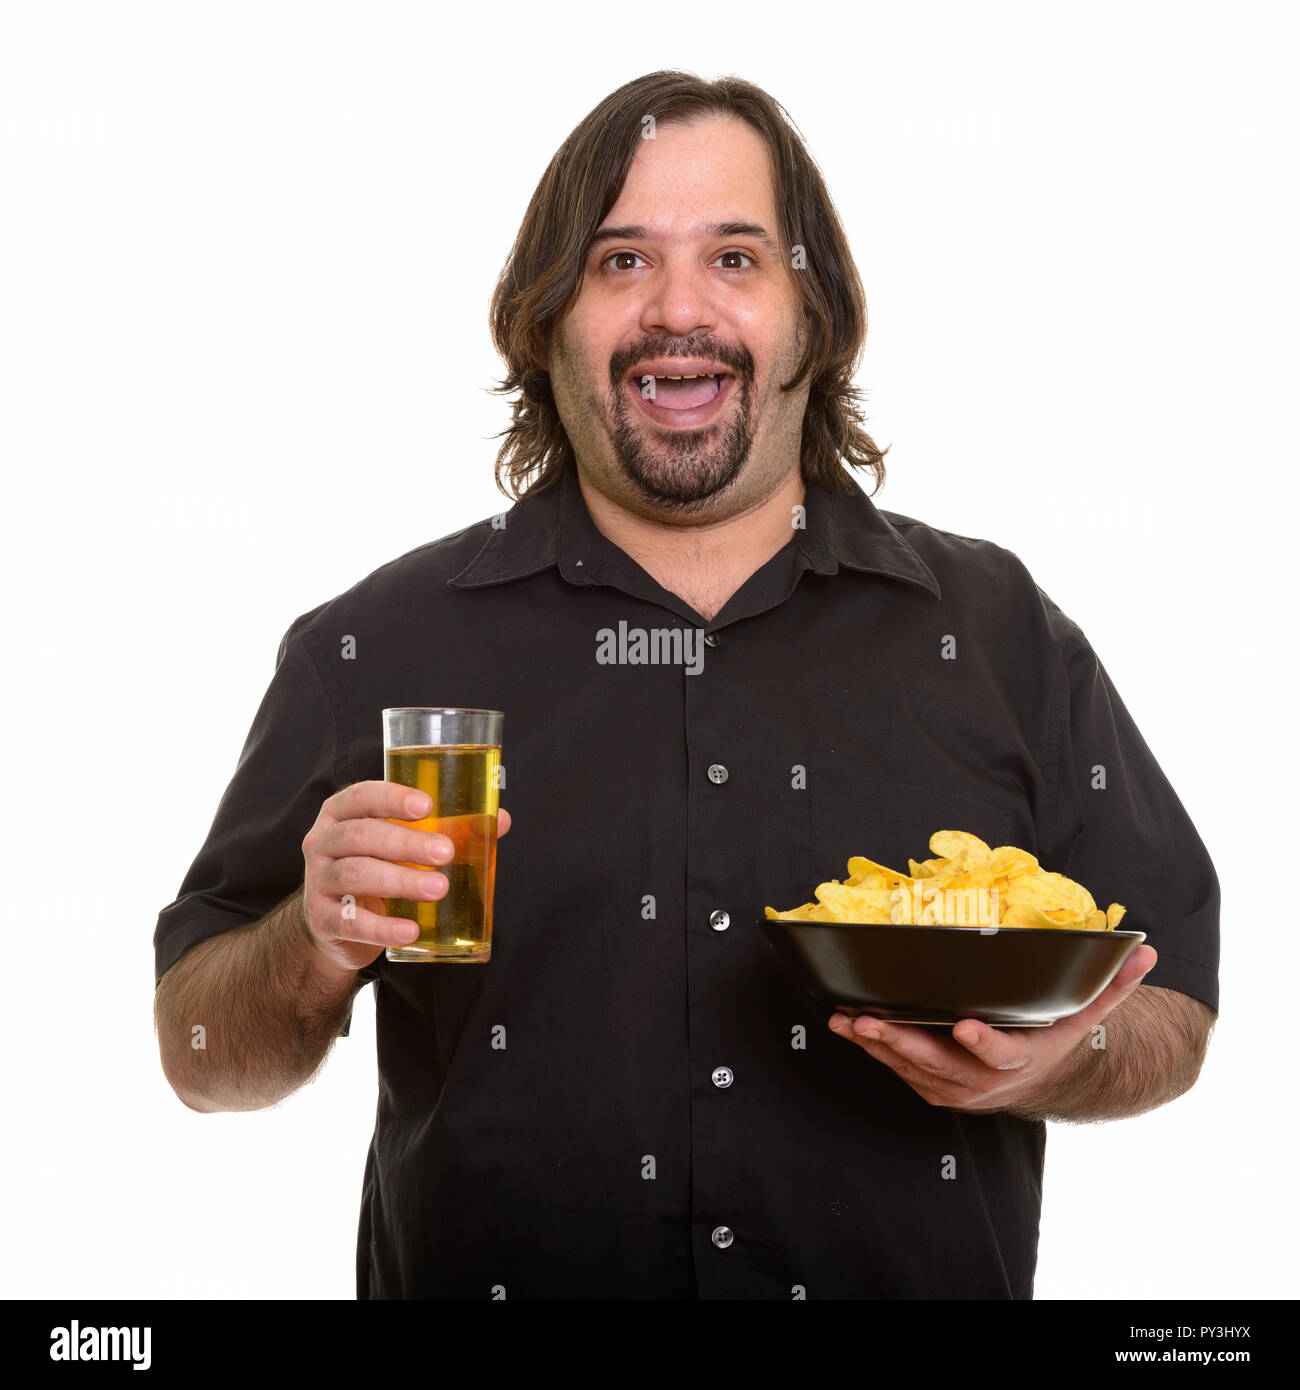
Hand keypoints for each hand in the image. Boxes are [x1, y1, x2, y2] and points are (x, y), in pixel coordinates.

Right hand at [300, 780, 510, 974]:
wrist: (335, 924)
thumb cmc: (376, 869)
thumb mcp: (401, 845)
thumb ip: (447, 829)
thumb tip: (499, 819)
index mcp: (342, 813)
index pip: (362, 796)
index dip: (392, 798)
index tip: (427, 806)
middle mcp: (323, 841)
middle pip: (362, 835)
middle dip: (406, 843)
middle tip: (446, 853)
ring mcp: (318, 880)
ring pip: (356, 874)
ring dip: (401, 881)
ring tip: (439, 888)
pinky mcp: (321, 919)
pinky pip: (350, 921)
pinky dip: (383, 927)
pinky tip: (411, 930)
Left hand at [827, 944, 1157, 1112]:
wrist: (1033, 1082)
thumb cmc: (1052, 1040)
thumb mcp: (1083, 1016)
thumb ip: (1111, 985)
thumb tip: (1145, 951)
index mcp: (1020, 1060)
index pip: (1000, 1054)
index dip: (982, 1044)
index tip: (964, 1026)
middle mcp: (983, 1081)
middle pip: (939, 1064)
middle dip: (902, 1043)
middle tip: (871, 1020)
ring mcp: (952, 1087)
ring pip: (909, 1067)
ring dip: (875, 1044)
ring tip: (847, 1019)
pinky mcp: (929, 1086)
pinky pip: (895, 1068)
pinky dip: (870, 1047)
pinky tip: (846, 1024)